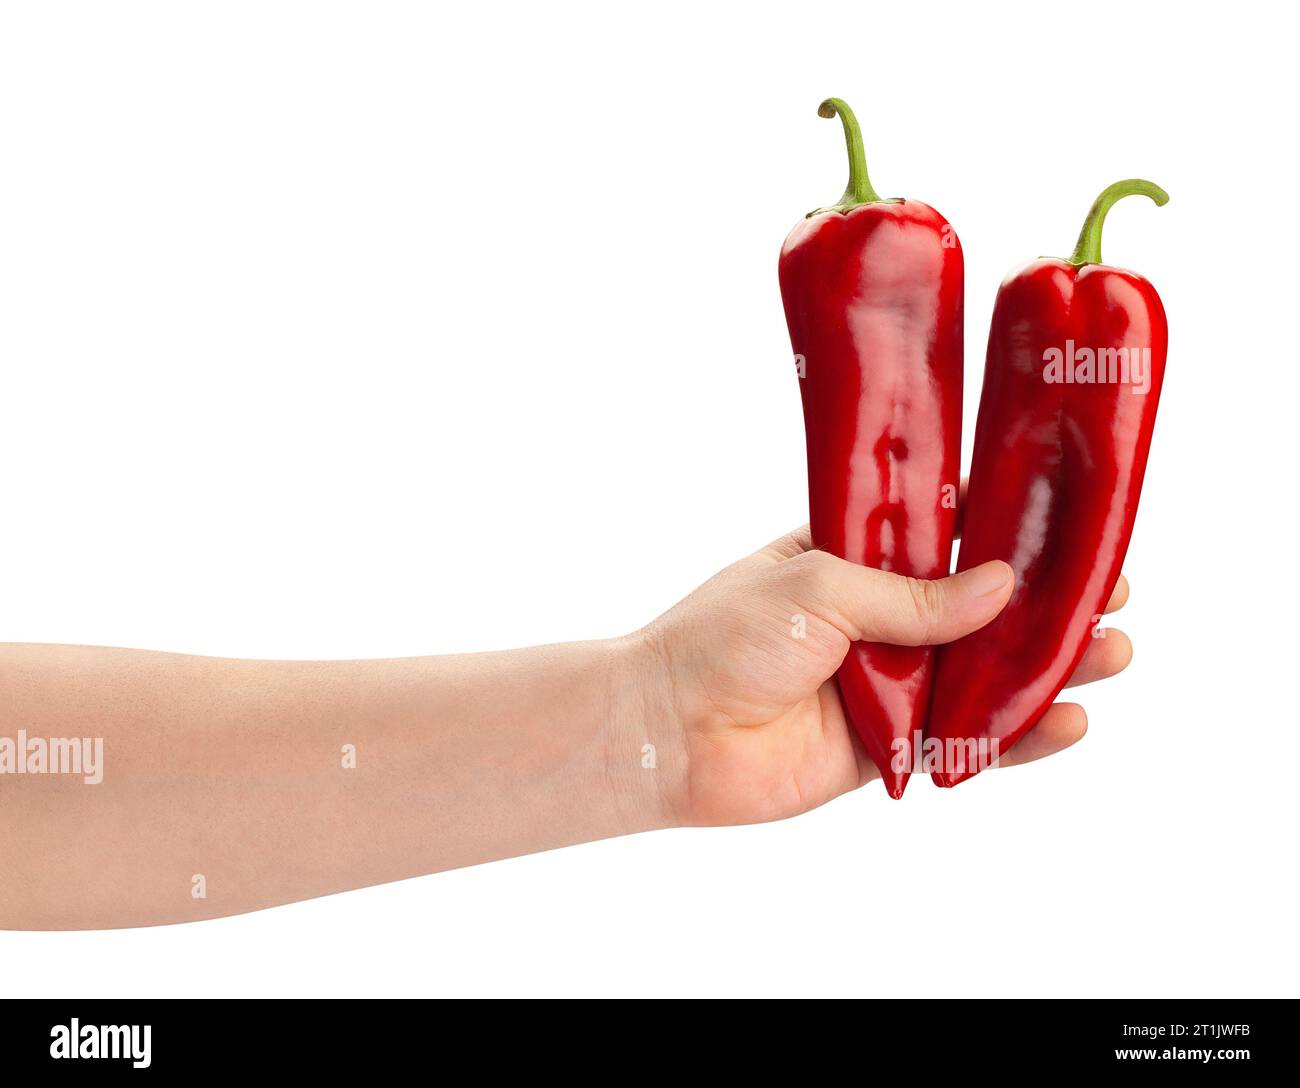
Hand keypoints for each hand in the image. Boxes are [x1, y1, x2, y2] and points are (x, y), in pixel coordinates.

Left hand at [635, 525, 1131, 826]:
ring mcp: (887, 684)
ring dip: (1046, 667)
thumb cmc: (724, 636)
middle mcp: (879, 619)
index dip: (1010, 537)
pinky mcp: (888, 746)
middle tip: (1113, 596)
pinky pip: (962, 740)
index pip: (948, 541)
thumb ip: (913, 595)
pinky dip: (1013, 736)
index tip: (1072, 528)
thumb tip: (1000, 585)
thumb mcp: (819, 584)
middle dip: (1047, 605)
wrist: (668, 729)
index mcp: (857, 559)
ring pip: (983, 676)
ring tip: (1111, 654)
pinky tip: (1064, 722)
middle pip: (982, 611)